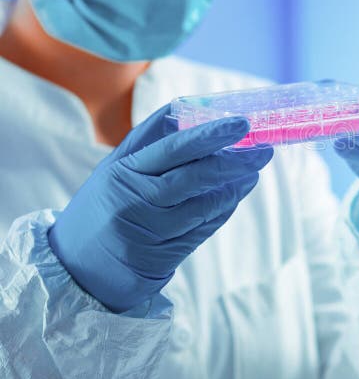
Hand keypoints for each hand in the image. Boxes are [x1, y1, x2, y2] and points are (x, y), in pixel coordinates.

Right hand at [48, 105, 272, 312]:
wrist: (76, 266)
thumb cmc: (106, 204)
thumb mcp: (117, 167)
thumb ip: (154, 141)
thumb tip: (203, 112)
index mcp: (123, 169)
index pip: (173, 146)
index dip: (210, 134)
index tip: (242, 123)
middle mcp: (133, 199)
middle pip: (193, 175)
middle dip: (234, 161)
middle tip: (262, 149)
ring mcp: (147, 230)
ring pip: (204, 205)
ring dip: (235, 186)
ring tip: (253, 170)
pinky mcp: (160, 256)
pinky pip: (202, 229)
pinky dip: (223, 209)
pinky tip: (235, 194)